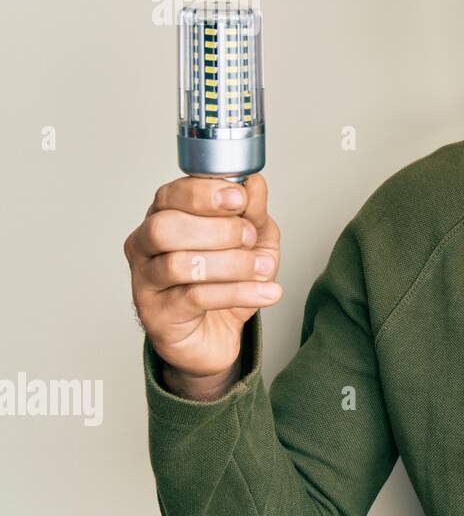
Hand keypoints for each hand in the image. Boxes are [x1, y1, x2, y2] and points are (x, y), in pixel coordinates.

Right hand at [124, 173, 280, 394]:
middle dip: (216, 230)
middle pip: (165, 227)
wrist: (216, 333)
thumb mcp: (251, 240)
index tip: (239, 198)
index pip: (171, 195)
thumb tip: (253, 182)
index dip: (204, 194)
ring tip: (263, 269)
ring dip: (231, 264)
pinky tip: (267, 292)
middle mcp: (145, 245)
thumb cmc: (227, 278)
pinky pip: (195, 298)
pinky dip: (238, 292)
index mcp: (164, 216)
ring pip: (179, 264)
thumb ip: (251, 212)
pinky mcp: (158, 315)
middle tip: (249, 238)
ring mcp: (146, 282)